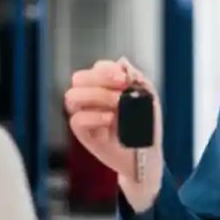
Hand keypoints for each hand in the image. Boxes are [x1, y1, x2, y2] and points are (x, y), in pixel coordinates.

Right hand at [64, 58, 162, 212]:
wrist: (147, 156)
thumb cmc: (146, 127)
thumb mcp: (148, 99)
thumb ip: (137, 80)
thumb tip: (123, 64)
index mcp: (106, 86)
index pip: (97, 68)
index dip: (108, 70)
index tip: (125, 79)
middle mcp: (91, 98)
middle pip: (79, 78)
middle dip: (99, 79)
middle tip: (121, 89)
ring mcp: (85, 115)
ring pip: (72, 96)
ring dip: (97, 96)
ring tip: (118, 105)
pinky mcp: (83, 134)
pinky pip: (76, 120)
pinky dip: (93, 116)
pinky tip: (110, 119)